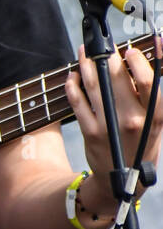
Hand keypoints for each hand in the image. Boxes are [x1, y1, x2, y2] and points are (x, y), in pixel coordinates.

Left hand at [65, 37, 162, 211]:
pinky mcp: (90, 131)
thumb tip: (152, 50)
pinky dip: (73, 85)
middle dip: (106, 56)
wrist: (121, 182)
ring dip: (85, 64)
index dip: (137, 61)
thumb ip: (151, 92)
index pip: (148, 81)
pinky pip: (78, 101)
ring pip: (94, 85)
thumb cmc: (141, 145)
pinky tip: (73, 76)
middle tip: (101, 47)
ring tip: (83, 53)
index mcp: (154, 116)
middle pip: (117, 77)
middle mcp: (133, 120)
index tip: (129, 50)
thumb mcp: (156, 122)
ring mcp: (109, 125)